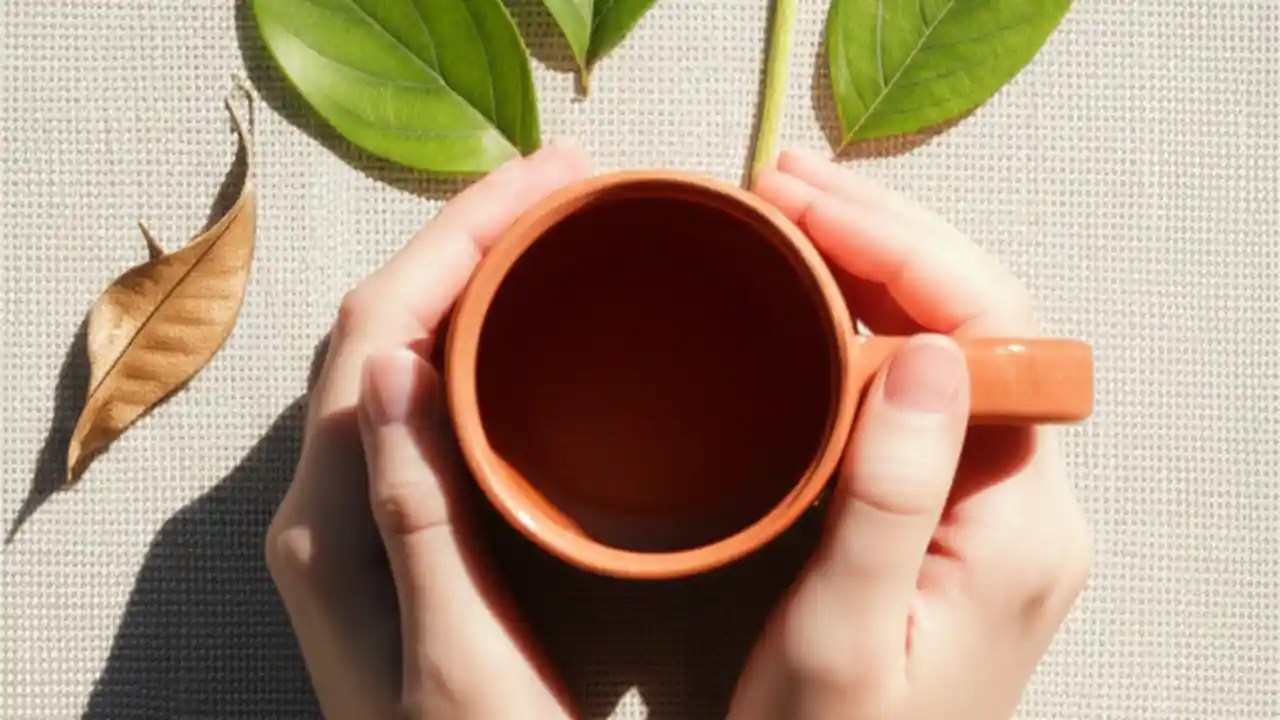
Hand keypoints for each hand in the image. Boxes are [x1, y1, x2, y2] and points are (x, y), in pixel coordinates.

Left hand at [265, 145, 590, 718]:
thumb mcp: (454, 659)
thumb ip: (416, 518)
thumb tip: (397, 365)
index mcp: (328, 523)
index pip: (376, 334)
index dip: (454, 240)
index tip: (546, 182)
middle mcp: (326, 501)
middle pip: (381, 323)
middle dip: (464, 234)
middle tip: (564, 185)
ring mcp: (357, 510)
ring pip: (398, 350)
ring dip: (463, 273)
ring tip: (548, 225)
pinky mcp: (395, 522)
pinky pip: (420, 395)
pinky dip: (468, 333)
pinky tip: (519, 321)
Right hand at [728, 150, 1092, 719]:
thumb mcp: (842, 634)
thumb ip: (891, 497)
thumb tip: (929, 348)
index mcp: (1020, 526)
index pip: (993, 335)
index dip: (902, 248)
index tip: (801, 202)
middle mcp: (1029, 505)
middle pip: (983, 325)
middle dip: (888, 238)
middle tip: (783, 186)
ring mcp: (998, 507)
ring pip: (956, 348)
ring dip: (881, 270)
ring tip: (795, 217)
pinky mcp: (958, 515)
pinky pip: (928, 391)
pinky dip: (871, 326)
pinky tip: (819, 299)